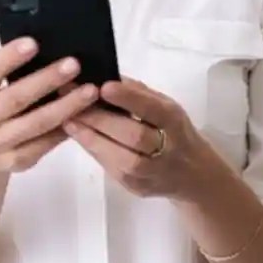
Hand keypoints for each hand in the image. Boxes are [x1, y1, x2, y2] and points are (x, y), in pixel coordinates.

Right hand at [0, 38, 99, 180]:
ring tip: (90, 90)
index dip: (9, 57)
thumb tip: (42, 48)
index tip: (33, 43)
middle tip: (73, 64)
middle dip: (46, 80)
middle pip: (16, 98)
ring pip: (37, 123)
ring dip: (66, 106)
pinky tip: (86, 114)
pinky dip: (67, 127)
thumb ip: (3, 72)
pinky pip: (47, 143)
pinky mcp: (18, 160)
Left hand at [62, 79, 219, 200]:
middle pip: (134, 136)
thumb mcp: (164, 106)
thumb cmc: (173, 130)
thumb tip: (104, 75)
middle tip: (71, 103)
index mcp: (175, 121)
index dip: (128, 99)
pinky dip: (94, 151)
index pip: (152, 109)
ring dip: (92, 139)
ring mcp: (153, 172)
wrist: (194, 175)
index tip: (103, 86)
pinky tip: (78, 137)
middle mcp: (169, 148)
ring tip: (68, 121)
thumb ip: (138, 94)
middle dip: (100, 120)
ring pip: (122, 159)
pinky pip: (113, 170)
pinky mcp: (137, 187)